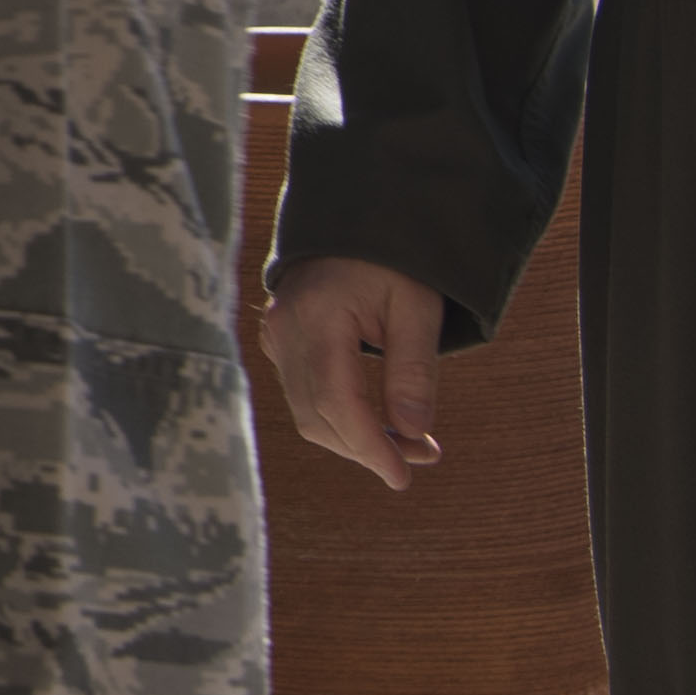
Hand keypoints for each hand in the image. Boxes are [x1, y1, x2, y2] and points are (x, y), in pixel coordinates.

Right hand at [258, 256, 449, 490]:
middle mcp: (285, 329)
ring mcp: (275, 336)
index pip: (337, 402)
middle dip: (367, 448)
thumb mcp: (416, 309)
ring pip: (306, 413)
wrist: (356, 218)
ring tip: (407, 443)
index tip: (402, 476)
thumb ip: (413, 371)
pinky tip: (376, 421)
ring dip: (354, 438)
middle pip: (317, 416)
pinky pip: (302, 395)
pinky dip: (338, 417)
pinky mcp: (279, 342)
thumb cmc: (393, 261)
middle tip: (420, 457)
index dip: (370, 447)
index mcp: (318, 317)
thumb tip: (411, 434)